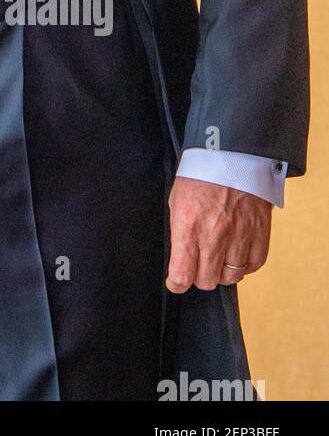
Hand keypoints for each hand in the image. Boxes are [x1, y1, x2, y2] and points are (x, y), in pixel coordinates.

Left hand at [166, 176, 270, 291]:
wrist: (231, 153)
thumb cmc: (199, 174)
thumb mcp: (177, 200)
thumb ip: (179, 232)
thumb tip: (179, 259)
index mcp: (189, 226)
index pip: (182, 274)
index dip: (177, 283)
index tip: (176, 281)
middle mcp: (215, 235)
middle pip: (206, 281)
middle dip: (198, 277)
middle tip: (196, 265)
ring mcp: (240, 235)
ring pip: (230, 277)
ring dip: (221, 272)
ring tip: (216, 257)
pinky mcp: (260, 232)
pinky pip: (253, 265)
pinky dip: (243, 266)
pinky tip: (235, 255)